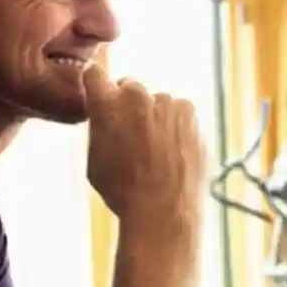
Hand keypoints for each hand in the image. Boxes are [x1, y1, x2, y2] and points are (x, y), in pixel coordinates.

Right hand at [83, 65, 205, 229]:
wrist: (163, 212)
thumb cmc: (124, 191)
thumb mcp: (95, 159)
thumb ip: (99, 127)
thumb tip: (105, 116)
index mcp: (107, 104)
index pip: (94, 74)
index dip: (96, 86)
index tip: (100, 95)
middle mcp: (138, 96)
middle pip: (129, 87)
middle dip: (128, 104)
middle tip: (131, 134)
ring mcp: (168, 104)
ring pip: (158, 101)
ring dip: (155, 115)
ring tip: (155, 151)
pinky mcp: (192, 115)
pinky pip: (180, 113)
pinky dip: (177, 126)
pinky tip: (173, 151)